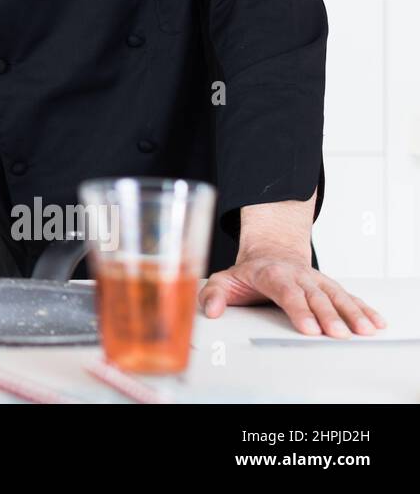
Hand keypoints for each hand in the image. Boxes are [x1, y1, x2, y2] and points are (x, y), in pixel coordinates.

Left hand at [199, 244, 386, 337]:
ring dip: (352, 313)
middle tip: (338, 334)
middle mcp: (298, 276)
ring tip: (364, 330)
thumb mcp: (225, 279)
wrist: (271, 252)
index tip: (310, 328)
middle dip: (328, 316)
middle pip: (316, 297)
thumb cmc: (249, 272)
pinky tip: (375, 322)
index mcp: (273, 275)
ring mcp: (316, 280)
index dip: (300, 310)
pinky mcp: (329, 286)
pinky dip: (363, 308)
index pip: (287, 293)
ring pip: (336, 295)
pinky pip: (348, 296)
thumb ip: (215, 295)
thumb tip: (211, 312)